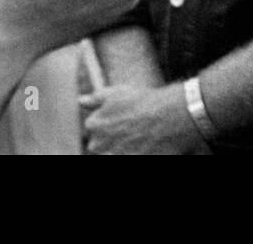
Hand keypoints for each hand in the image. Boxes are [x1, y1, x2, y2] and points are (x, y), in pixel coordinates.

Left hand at [79, 82, 207, 154]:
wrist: (172, 117)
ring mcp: (113, 155)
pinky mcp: (130, 160)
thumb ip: (96, 98)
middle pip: (100, 146)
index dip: (108, 124)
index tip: (123, 121)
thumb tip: (81, 100)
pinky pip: (128, 156)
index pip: (93, 128)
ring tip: (140, 139)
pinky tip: (145, 146)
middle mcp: (98, 145)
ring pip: (112, 153)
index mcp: (94, 125)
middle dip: (112, 140)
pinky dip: (133, 152)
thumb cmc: (145, 102)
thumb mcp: (117, 92)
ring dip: (121, 148)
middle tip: (132, 131)